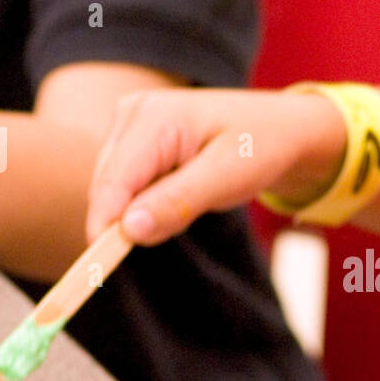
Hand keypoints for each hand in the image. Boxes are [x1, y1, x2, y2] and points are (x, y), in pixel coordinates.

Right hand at [85, 87, 347, 245]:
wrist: (280, 128)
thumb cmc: (259, 147)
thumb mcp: (227, 177)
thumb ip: (177, 202)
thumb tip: (128, 230)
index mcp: (153, 116)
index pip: (114, 181)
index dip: (103, 224)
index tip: (99, 267)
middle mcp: (131, 113)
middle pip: (108, 186)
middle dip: (130, 219)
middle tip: (178, 226)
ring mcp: (129, 125)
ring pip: (115, 189)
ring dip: (143, 210)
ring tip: (195, 198)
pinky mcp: (134, 142)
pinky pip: (128, 185)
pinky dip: (149, 202)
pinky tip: (183, 193)